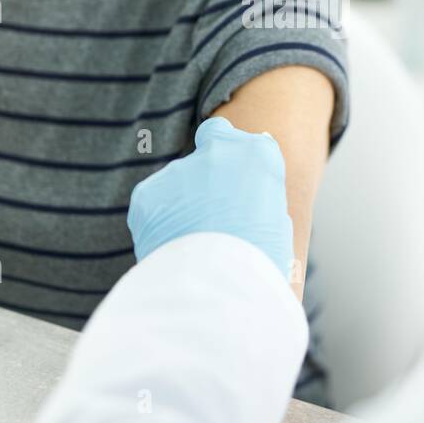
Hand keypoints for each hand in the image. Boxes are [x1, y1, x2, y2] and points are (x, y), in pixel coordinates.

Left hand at [128, 117, 294, 278]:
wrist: (221, 287)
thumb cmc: (262, 262)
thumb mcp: (276, 225)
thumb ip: (259, 198)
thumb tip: (246, 195)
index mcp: (257, 154)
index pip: (233, 136)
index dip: (226, 158)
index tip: (227, 178)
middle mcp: (216, 152)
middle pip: (204, 157)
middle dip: (204, 182)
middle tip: (210, 221)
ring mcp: (178, 170)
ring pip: (176, 186)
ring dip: (181, 207)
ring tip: (194, 247)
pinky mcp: (147, 194)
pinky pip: (153, 208)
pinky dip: (159, 226)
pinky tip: (174, 250)